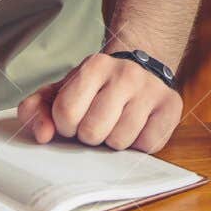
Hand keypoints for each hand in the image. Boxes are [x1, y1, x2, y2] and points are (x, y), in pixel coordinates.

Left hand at [17, 52, 182, 151]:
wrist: (141, 71)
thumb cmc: (96, 89)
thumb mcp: (62, 92)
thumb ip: (38, 110)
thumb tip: (43, 134)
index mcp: (94, 65)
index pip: (66, 113)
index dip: (65, 125)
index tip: (74, 118)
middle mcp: (126, 73)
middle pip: (92, 131)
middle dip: (89, 135)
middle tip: (97, 123)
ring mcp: (151, 89)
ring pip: (120, 141)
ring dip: (114, 141)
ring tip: (118, 124)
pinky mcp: (172, 106)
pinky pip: (147, 145)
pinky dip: (139, 144)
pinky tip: (138, 128)